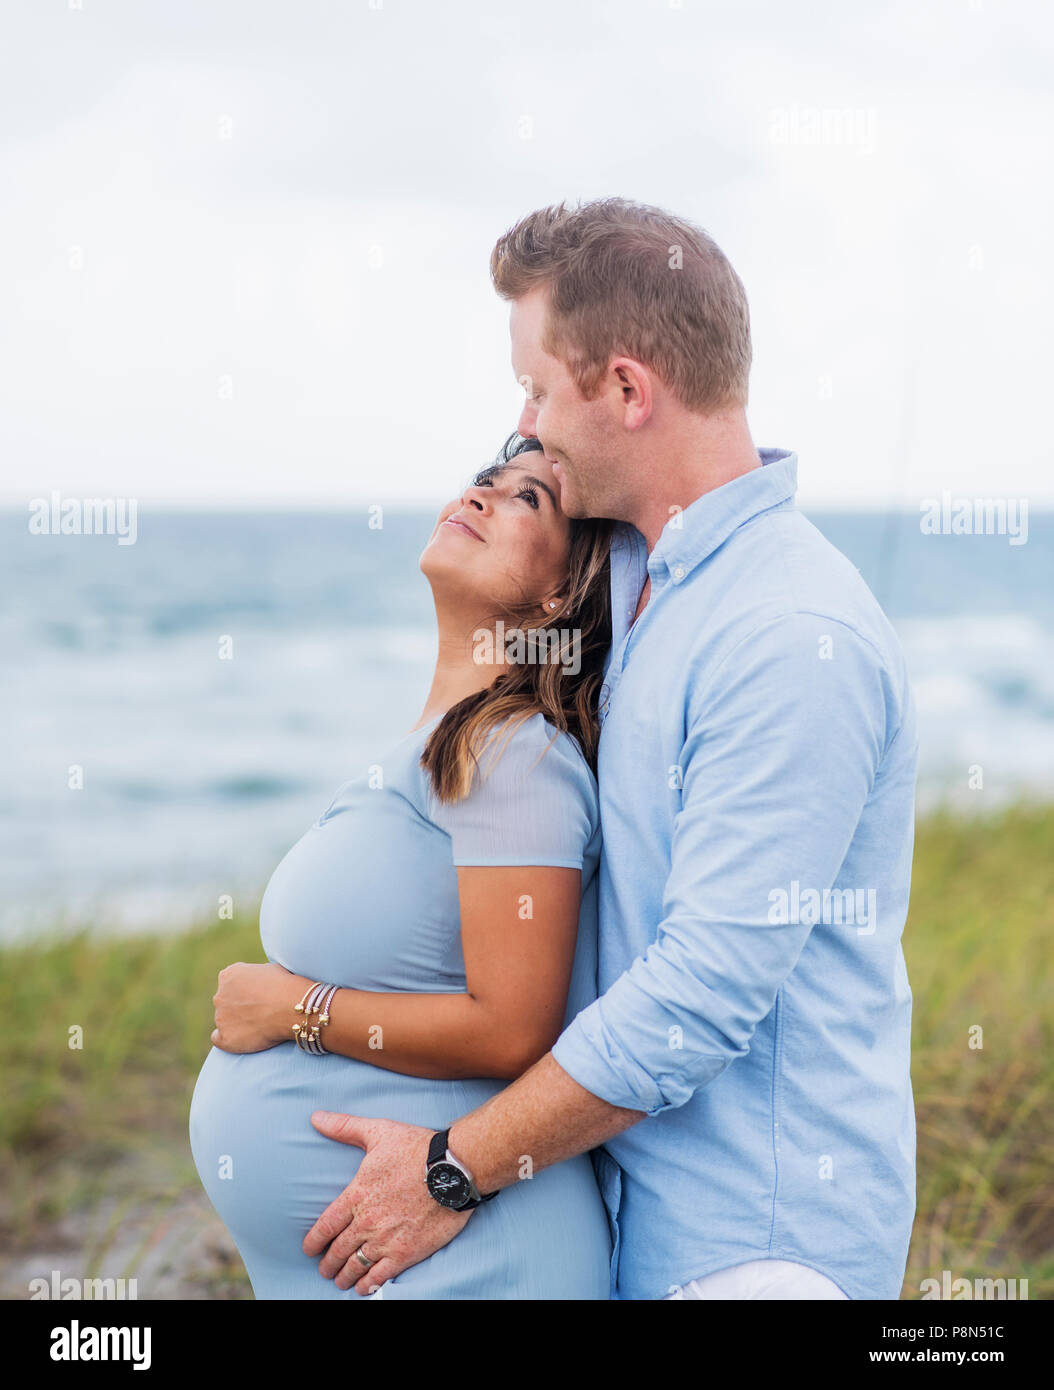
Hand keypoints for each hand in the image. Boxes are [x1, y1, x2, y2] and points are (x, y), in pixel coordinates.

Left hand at [211, 961, 304, 1052]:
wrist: (291, 1006)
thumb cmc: (285, 985)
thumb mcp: (267, 969)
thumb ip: (254, 977)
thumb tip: (257, 984)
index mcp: (228, 976)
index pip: (229, 984)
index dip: (244, 991)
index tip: (256, 997)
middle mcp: (220, 996)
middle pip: (225, 1002)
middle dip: (238, 1007)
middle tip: (259, 1012)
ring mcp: (220, 1017)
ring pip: (224, 1021)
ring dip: (236, 1023)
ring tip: (259, 1025)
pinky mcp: (225, 1037)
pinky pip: (219, 1039)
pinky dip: (228, 1039)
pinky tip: (241, 1038)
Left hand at [303, 1113, 473, 1294]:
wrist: (453, 1169)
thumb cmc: (416, 1148)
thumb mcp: (378, 1132)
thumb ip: (345, 1127)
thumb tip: (316, 1118)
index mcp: (356, 1195)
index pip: (325, 1226)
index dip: (313, 1241)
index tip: (309, 1249)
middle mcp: (366, 1221)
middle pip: (338, 1250)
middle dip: (328, 1263)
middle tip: (324, 1269)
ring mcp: (385, 1239)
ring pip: (355, 1266)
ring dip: (344, 1276)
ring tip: (341, 1280)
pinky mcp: (406, 1253)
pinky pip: (379, 1276)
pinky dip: (367, 1285)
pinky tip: (363, 1287)